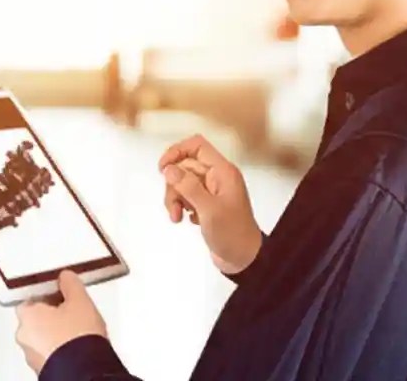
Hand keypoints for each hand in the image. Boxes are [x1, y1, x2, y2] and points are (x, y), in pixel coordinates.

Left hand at [15, 271, 107, 373]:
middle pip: (36, 317)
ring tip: (77, 331)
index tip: (62, 291)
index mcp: (26, 314)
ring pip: (42, 337)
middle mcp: (24, 335)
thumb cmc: (78, 339)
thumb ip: (70, 284)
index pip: (32, 296)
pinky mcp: (42, 368)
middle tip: (72, 311)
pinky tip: (75, 346)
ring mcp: (32, 354)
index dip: (49, 292)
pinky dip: (59, 349)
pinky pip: (48, 352)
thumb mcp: (80, 301)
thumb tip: (67, 278)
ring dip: (56, 333)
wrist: (85, 371)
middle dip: (53, 313)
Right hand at [160, 134, 262, 274]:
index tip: (163, 167)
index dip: (177, 151)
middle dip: (173, 186)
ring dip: (175, 199)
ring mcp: (212, 191)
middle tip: (174, 206)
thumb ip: (188, 186)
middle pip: (185, 167)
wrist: (243, 259)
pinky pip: (186, 196)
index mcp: (223, 172)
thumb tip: (170, 168)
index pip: (196, 145)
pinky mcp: (207, 204)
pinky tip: (189, 220)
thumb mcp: (208, 209)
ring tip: (177, 217)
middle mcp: (218, 178)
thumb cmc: (234, 235)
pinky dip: (182, 207)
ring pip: (183, 183)